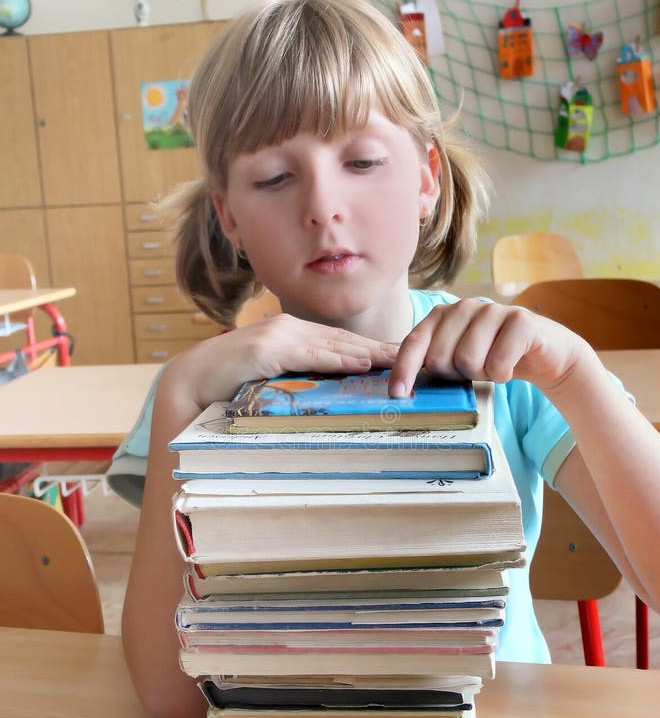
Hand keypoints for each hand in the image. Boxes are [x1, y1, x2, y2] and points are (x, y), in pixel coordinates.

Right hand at [169, 313, 399, 410]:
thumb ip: (296, 374)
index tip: (393, 355)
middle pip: (341, 339)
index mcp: (289, 333)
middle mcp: (287, 328)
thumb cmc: (228, 383)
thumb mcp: (270, 376)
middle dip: (376, 348)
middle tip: (409, 355)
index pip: (336, 340)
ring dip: (366, 353)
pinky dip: (339, 359)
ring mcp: (278, 336)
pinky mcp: (268, 350)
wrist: (192, 380)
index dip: (366, 347)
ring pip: (332, 345)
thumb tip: (325, 389)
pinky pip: (311, 355)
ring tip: (395, 360)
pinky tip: (361, 363)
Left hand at [388, 299, 590, 396]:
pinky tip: (510, 366)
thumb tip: (398, 387)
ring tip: (492, 366)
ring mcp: (492, 310)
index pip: (414, 342)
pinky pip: (497, 363)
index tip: (398, 395)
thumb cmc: (492, 357)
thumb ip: (430, 362)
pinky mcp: (520, 320)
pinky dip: (503, 375)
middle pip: (440, 358)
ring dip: (482, 375)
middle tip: (474, 370)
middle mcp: (463, 307)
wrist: (544, 353)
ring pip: (468, 361)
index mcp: (441, 315)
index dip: (403, 370)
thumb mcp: (456, 358)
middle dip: (455, 375)